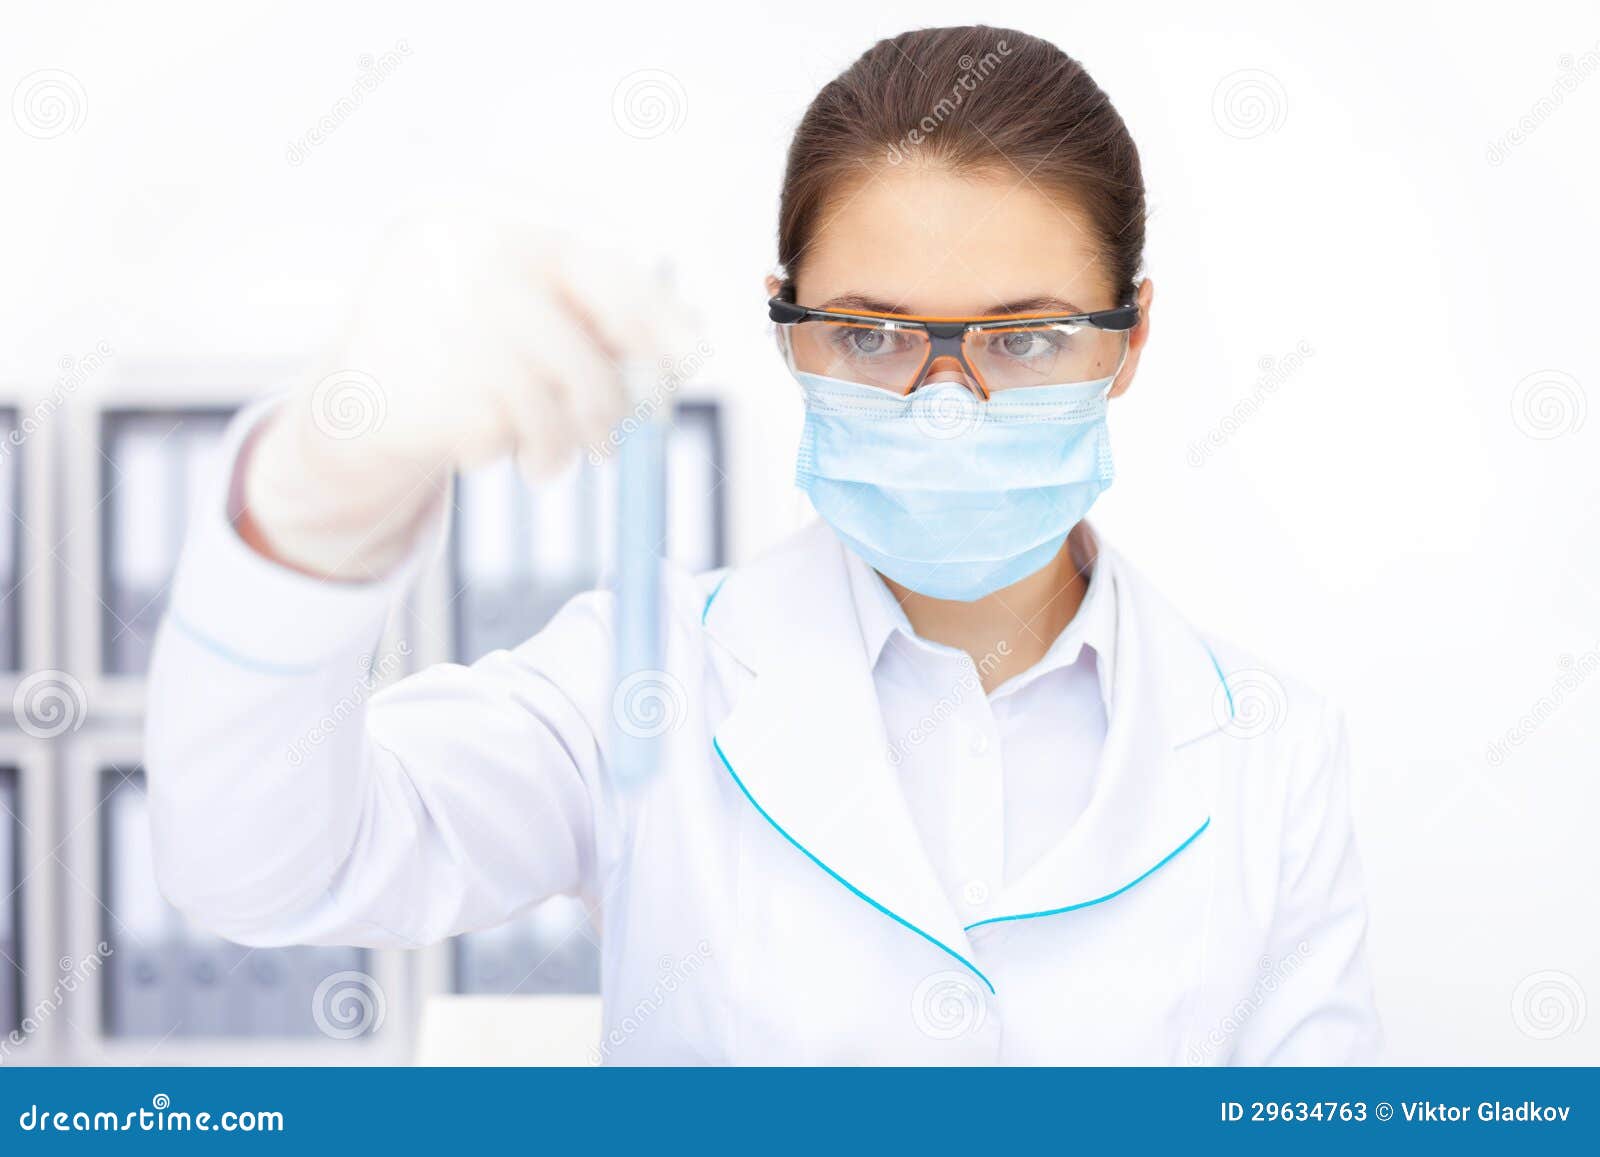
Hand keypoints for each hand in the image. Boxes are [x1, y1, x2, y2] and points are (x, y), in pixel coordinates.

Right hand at [240, 211, 698, 579]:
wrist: (352, 397)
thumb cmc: (457, 348)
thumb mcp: (520, 311)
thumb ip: (595, 316)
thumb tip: (692, 338)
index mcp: (495, 228)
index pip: (599, 269)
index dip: (655, 317)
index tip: (691, 355)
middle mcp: (467, 265)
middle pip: (581, 355)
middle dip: (609, 410)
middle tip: (612, 445)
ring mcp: (443, 327)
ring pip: (547, 408)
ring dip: (557, 449)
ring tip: (544, 459)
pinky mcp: (425, 390)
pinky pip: (499, 439)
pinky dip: (500, 453)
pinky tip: (477, 443)